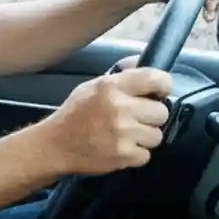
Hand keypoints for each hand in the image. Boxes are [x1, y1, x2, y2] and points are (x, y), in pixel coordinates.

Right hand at [40, 66, 172, 175]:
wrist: (56, 145)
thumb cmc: (75, 115)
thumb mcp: (92, 86)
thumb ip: (121, 77)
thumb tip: (144, 63)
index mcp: (111, 86)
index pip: (156, 79)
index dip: (163, 86)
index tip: (159, 92)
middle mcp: (119, 108)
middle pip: (161, 112)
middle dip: (151, 117)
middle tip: (135, 118)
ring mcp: (122, 133)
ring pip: (157, 136)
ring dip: (144, 137)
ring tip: (126, 135)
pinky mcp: (123, 155)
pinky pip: (145, 155)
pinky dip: (135, 154)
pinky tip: (119, 148)